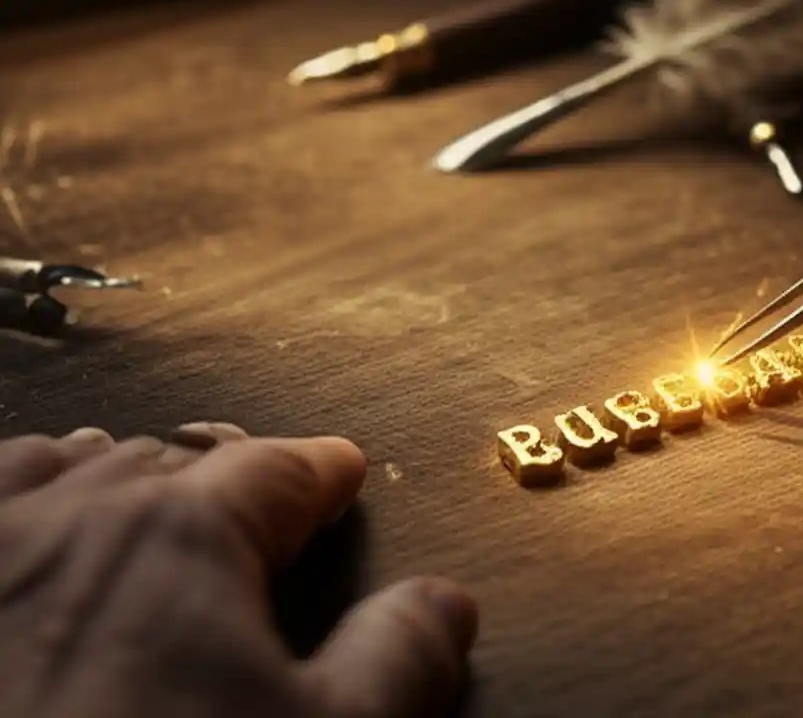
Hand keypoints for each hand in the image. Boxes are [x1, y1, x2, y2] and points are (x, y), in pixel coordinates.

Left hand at [0, 424, 475, 717]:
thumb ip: (398, 658)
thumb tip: (443, 603)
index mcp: (181, 535)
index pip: (275, 472)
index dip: (320, 470)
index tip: (340, 468)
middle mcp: (73, 519)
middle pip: (171, 462)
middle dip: (223, 477)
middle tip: (256, 497)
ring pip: (65, 469)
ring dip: (118, 474)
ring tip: (145, 486)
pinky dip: (27, 491)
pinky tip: (34, 519)